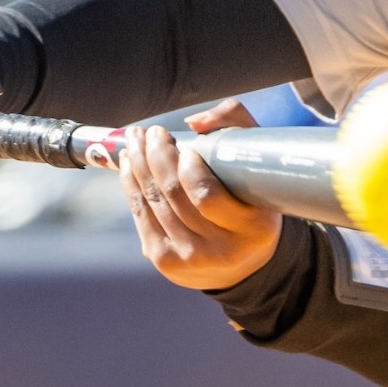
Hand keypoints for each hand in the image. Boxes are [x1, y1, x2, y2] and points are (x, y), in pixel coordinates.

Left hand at [121, 100, 281, 290]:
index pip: (206, 197)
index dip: (188, 169)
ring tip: (135, 140)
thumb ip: (237, 127)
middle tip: (153, 132)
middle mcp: (218, 250)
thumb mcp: (259, 166)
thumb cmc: (254, 203)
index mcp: (252, 229)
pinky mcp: (164, 260)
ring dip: (137, 164)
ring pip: (153, 201)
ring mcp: (187, 258)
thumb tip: (193, 122)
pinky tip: (127, 164)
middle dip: (155, 156)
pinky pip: (141, 214)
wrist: (243, 263)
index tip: (185, 146)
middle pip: (173, 195)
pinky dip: (130, 184)